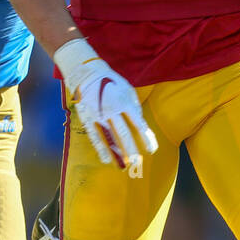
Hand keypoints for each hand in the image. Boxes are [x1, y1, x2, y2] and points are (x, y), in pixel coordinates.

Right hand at [54, 38, 156, 168]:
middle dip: (131, 149)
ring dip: (116, 153)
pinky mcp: (88, 117)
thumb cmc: (112, 82)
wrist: (87, 72)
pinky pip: (95, 135)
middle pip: (123, 133)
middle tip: (137, 163)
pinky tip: (105, 159)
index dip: (146, 138)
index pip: (139, 124)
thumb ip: (134, 106)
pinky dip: (100, 148)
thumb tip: (140, 122)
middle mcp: (112, 110)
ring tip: (123, 166)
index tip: (152, 150)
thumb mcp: (128, 89)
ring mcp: (99, 115)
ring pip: (109, 137)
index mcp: (125, 102)